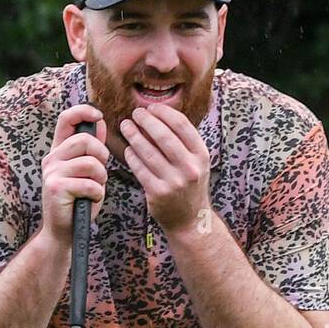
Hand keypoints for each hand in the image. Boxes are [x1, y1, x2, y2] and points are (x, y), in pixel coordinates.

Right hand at [40, 104, 107, 242]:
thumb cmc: (78, 201)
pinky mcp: (55, 188)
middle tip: (101, 173)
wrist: (63, 231)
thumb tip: (100, 122)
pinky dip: (97, 195)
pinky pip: (90, 185)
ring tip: (94, 189)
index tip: (99, 115)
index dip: (83, 111)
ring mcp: (52, 172)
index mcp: (59, 151)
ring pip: (91, 164)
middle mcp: (52, 158)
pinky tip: (89, 201)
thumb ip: (92, 150)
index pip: (66, 119)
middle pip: (85, 140)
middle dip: (102, 156)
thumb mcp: (88, 172)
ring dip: (101, 179)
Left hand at [119, 104, 210, 230]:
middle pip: (164, 136)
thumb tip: (159, 115)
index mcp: (201, 156)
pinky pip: (140, 168)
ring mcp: (174, 182)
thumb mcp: (196, 162)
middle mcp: (190, 168)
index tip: (152, 108)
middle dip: (146, 121)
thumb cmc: (190, 185)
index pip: (182, 125)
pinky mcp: (158, 193)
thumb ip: (183, 141)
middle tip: (135, 114)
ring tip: (126, 126)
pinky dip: (131, 156)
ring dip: (134, 135)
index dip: (164, 113)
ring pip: (148, 151)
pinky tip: (128, 149)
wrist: (190, 219)